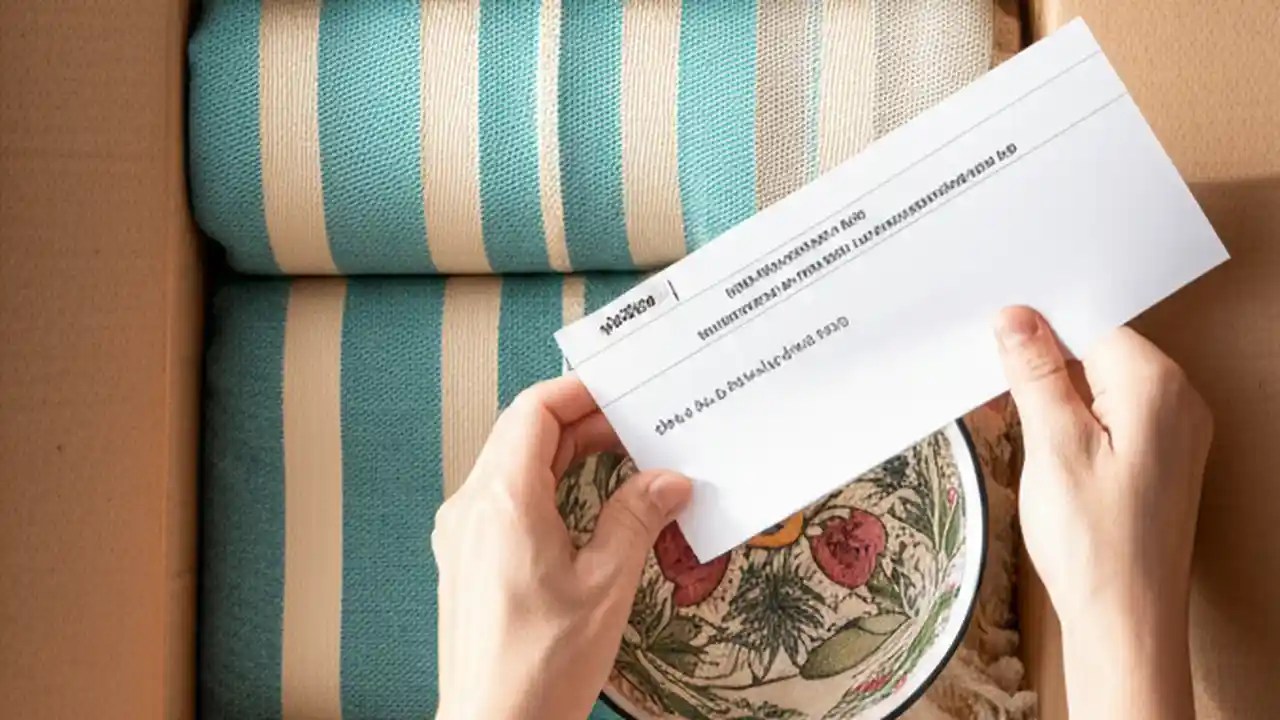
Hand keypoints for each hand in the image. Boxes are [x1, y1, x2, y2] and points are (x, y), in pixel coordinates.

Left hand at [432, 375, 691, 719]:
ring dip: (565, 455)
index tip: (620, 390)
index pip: (534, 411)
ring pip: (514, 466)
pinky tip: (586, 506)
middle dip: (581, 422)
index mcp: (501, 499)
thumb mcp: (606, 585)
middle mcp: (471, 507)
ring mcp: (462, 534)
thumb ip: (637, 517)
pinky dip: (548, 487)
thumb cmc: (540, 665)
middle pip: (523, 434)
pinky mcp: (465, 560)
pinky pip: (505, 500)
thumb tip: (669, 480)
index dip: (579, 391)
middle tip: (636, 427)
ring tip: (620, 459)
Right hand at [994, 306, 1211, 719]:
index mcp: (1157, 386)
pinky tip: (1043, 447)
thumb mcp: (1053, 445)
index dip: (1039, 329)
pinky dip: (1070, 421)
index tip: (996, 340)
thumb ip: (1036, 373)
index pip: (1092, 324)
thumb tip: (1016, 317)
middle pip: (1096, 351)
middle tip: (996, 391)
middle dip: (1041, 364)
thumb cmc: (1095, 543)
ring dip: (1052, 396)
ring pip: (1098, 384)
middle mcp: (1175, 401)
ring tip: (1018, 427)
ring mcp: (1170, 431)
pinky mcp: (1156, 457)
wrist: (1124, 620)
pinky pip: (1108, 415)